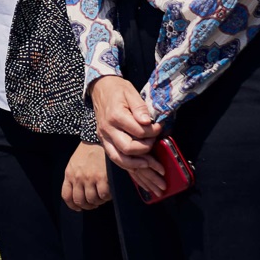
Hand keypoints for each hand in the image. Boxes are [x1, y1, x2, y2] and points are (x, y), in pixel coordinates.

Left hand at [61, 142, 112, 211]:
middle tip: (94, 202)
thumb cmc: (89, 151)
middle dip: (87, 205)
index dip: (73, 205)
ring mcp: (90, 178)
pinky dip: (107, 196)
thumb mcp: (75, 162)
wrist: (100, 138)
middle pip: (80, 201)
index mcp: (69, 173)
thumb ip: (74, 176)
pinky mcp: (102, 178)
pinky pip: (104, 196)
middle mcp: (78, 177)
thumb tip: (79, 194)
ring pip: (93, 200)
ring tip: (102, 195)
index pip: (66, 196)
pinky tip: (109, 190)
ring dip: (98, 201)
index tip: (79, 207)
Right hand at [89, 75, 166, 195]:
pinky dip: (129, 168)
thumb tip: (148, 121)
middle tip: (156, 145)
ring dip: (137, 165)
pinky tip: (142, 171)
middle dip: (146, 150)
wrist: (100, 89)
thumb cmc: (118, 90)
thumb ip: (139, 107)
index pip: (137, 131)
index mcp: (115, 116)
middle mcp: (107, 130)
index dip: (152, 132)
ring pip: (119, 159)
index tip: (160, 128)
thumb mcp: (130, 92)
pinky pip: (116, 159)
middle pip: (127, 148)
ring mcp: (105, 138)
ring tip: (153, 167)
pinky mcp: (105, 143)